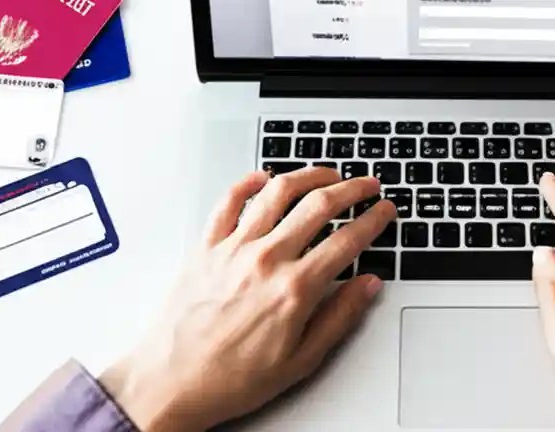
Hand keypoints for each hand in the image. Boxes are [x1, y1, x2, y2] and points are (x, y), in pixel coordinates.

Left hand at [100, 167, 395, 430]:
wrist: (170, 383)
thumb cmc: (230, 379)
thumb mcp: (301, 361)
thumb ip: (339, 317)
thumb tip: (367, 286)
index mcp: (294, 289)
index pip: (347, 240)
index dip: (373, 219)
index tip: (384, 211)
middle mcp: (266, 260)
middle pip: (319, 204)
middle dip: (351, 188)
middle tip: (366, 184)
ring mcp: (234, 248)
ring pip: (278, 191)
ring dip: (309, 174)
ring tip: (326, 173)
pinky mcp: (206, 246)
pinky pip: (228, 200)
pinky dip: (248, 181)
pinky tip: (263, 177)